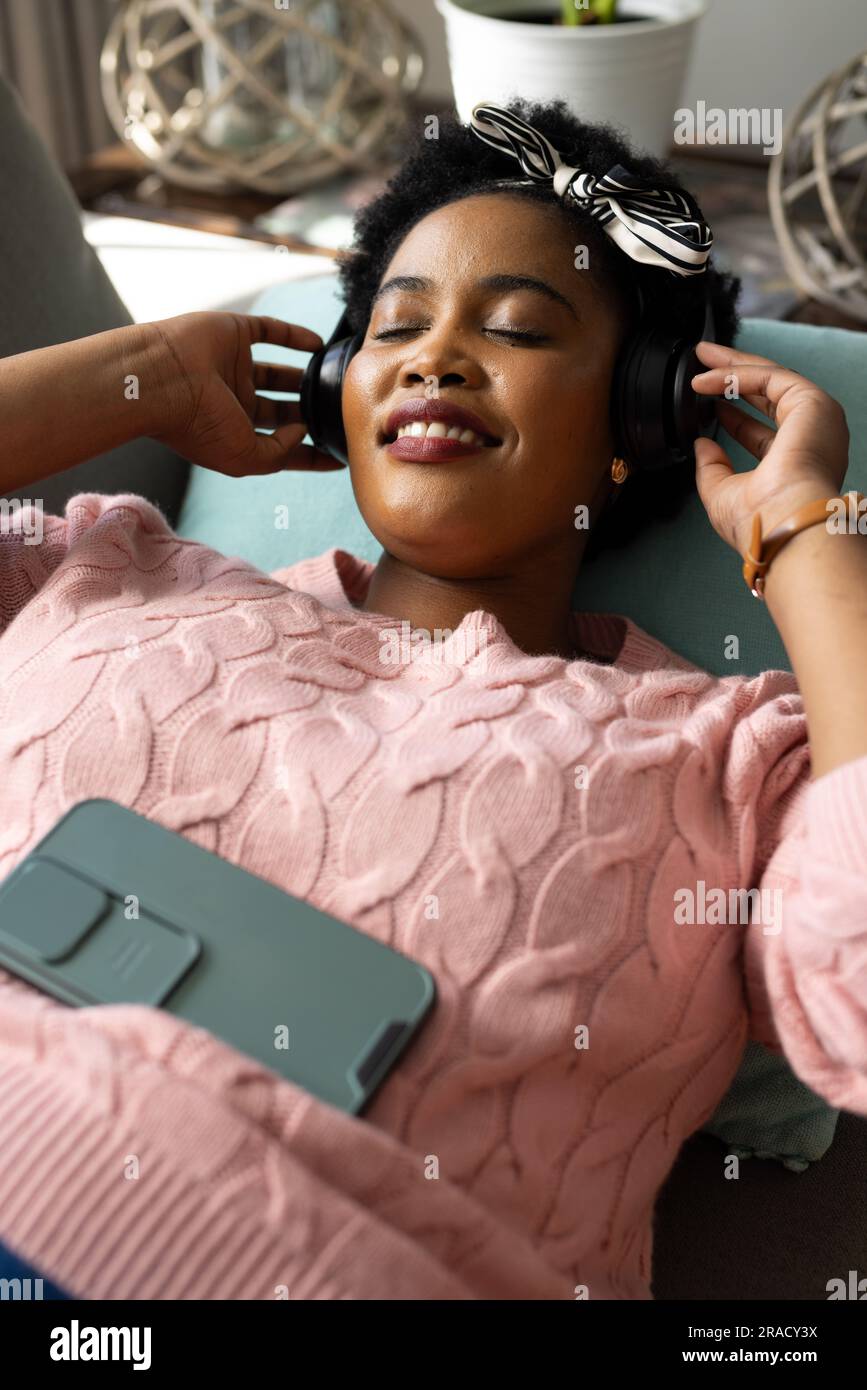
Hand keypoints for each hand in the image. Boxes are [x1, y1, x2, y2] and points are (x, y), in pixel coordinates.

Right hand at [148, 311, 342, 475]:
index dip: (310, 454)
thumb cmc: (197, 426)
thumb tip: (302, 430)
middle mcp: (235, 402)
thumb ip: (281, 452)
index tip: (341, 458)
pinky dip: (295, 336)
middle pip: (283, 410)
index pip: (281, 447)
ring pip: (280, 373)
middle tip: (341, 414)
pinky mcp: (235, 334)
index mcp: (234, 434)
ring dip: (306, 377)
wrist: (161, 379)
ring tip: (335, 380)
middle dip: (310, 414)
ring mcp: (234, 367)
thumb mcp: (246, 458)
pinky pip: (271, 332)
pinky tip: (319, 344)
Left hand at [689, 341, 849, 556]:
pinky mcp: (812, 403)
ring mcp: (816, 419)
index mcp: (796, 465)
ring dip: (735, 365)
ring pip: (772, 378)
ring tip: (702, 355)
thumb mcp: (723, 495)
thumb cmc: (758, 521)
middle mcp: (812, 440)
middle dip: (734, 374)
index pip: (764, 430)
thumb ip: (712, 469)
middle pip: (769, 395)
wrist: (782, 524)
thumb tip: (702, 445)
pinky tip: (709, 378)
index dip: (734, 415)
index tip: (710, 403)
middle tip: (704, 360)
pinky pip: (771, 377)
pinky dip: (738, 373)